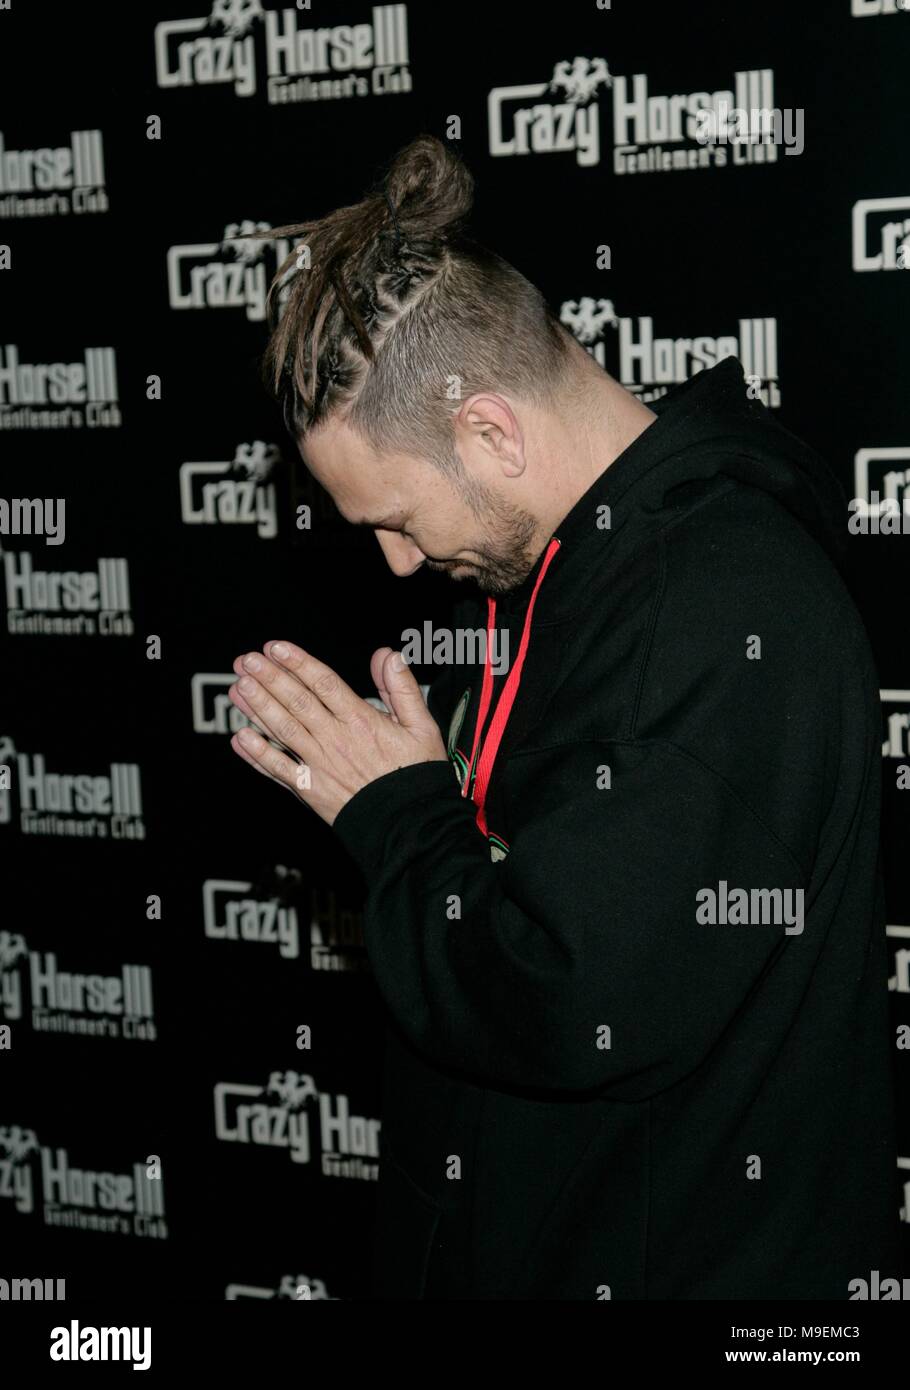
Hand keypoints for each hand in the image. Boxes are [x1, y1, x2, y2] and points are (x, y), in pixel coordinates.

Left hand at [227, 640, 447, 825]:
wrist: (408, 825)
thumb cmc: (416, 776)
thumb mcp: (421, 727)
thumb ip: (401, 689)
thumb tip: (388, 655)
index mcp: (360, 720)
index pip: (323, 683)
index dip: (298, 662)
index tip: (277, 648)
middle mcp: (334, 739)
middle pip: (296, 702)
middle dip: (269, 678)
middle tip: (246, 660)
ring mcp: (318, 765)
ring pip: (282, 730)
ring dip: (257, 708)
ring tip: (238, 687)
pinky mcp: (309, 789)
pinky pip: (277, 769)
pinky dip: (256, 754)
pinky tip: (240, 737)